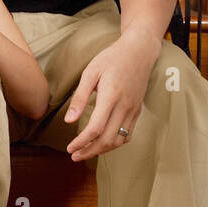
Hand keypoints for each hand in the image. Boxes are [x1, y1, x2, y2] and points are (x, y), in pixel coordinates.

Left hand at [63, 26, 160, 160]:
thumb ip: (80, 97)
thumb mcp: (90, 72)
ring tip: (86, 152)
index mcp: (111, 96)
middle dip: (89, 151)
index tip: (70, 148)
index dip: (82, 142)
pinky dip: (114, 143)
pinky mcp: (137, 110)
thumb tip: (68, 120)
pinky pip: (127, 134)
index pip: (96, 128)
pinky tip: (102, 143)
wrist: (139, 51)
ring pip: (119, 140)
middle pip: (108, 139)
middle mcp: (125, 106)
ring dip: (102, 150)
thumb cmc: (111, 58)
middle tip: (74, 155)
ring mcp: (133, 110)